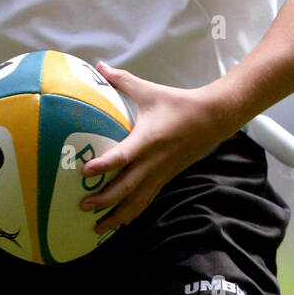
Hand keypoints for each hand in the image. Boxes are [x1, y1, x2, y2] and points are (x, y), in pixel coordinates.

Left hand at [79, 62, 229, 233]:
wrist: (212, 119)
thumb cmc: (177, 103)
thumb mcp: (149, 90)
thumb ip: (122, 80)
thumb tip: (98, 65)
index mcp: (148, 139)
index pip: (123, 156)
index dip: (104, 165)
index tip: (85, 172)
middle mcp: (153, 161)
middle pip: (126, 188)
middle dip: (104, 200)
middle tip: (82, 206)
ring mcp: (161, 173)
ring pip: (137, 201)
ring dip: (117, 216)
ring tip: (96, 229)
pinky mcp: (166, 178)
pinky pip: (147, 200)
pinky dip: (132, 213)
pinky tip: (120, 223)